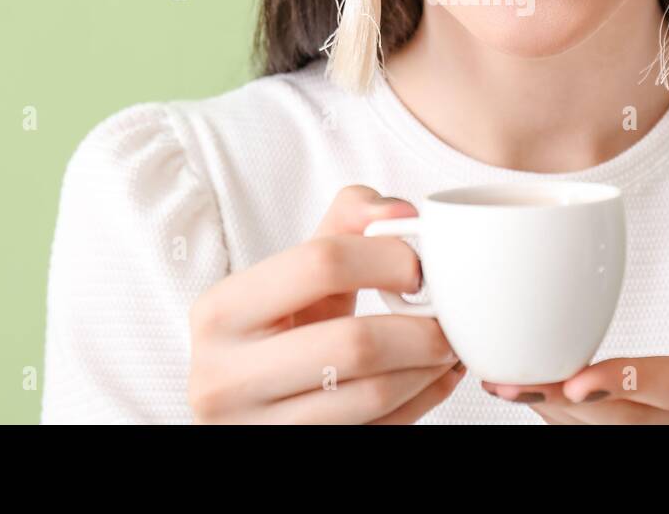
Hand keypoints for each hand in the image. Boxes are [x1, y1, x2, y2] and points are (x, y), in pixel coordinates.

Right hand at [187, 185, 463, 422]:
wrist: (240, 396)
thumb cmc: (274, 323)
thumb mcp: (292, 269)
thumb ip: (346, 222)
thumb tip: (403, 213)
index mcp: (221, 311)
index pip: (320, 264)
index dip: (387, 258)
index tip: (419, 266)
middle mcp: (226, 377)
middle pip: (354, 343)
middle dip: (420, 327)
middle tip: (448, 316)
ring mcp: (260, 428)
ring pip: (373, 395)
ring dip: (429, 367)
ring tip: (447, 344)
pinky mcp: (299, 455)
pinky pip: (382, 429)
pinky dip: (423, 400)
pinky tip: (435, 376)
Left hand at [480, 223, 668, 423]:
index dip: (633, 383)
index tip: (581, 378)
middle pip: (633, 422)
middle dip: (569, 404)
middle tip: (512, 381)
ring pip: (615, 435)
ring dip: (556, 412)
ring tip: (503, 383)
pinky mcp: (664, 435)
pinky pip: (609, 432)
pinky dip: (566, 414)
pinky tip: (526, 390)